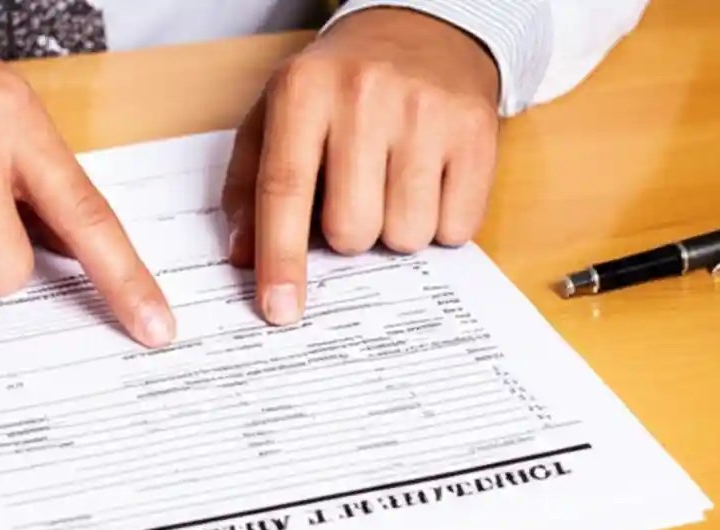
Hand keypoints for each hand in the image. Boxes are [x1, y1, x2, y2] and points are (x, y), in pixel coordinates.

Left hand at [223, 8, 500, 324]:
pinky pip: (457, 227)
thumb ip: (249, 186)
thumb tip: (243, 256)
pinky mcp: (476, 129)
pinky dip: (440, 224)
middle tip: (354, 198)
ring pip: (405, 235)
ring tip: (392, 184)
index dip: (280, 259)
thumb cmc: (338, 85)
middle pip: (351, 229)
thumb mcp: (276, 116)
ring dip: (394, 231)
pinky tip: (429, 183)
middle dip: (348, 236)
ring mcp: (426, 111)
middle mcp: (365, 96)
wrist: (423, 28)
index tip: (279, 312)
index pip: (284, 192)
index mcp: (303, 92)